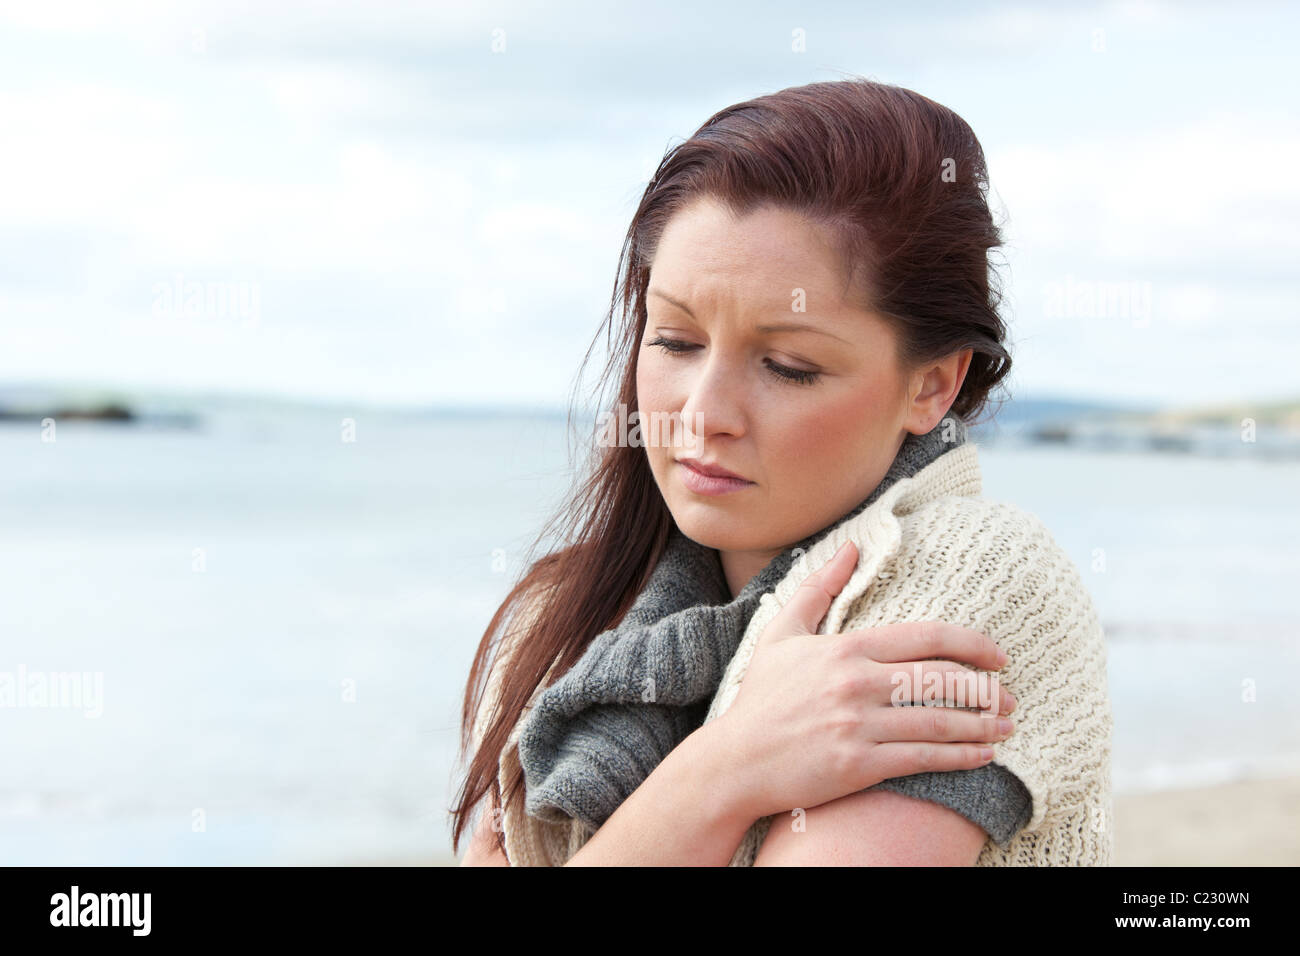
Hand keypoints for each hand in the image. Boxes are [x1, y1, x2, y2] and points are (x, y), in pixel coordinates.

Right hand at [712, 539, 1016, 821]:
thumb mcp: (782, 634)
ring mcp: (859, 725)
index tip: (998, 656)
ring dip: (983, 723)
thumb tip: (849, 547)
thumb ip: (818, 589)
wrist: (735, 761)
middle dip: (986, 688)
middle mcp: (857, 683)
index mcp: (846, 648)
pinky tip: (983, 755)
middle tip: (1010, 696)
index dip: (972, 644)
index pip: (925, 637)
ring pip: (939, 720)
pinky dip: (961, 756)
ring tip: (1007, 724)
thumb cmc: (760, 698)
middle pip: (942, 679)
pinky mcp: (859, 765)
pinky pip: (924, 758)